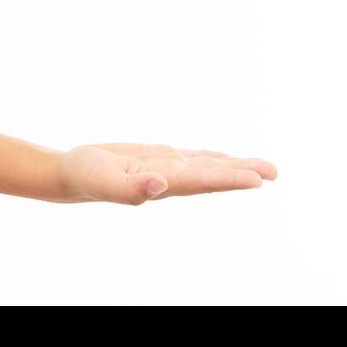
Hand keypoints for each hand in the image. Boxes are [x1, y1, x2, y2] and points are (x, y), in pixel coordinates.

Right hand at [58, 143, 277, 204]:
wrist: (73, 174)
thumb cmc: (85, 177)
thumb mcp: (104, 181)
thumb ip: (132, 187)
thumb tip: (160, 184)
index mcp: (162, 184)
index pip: (202, 182)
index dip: (229, 179)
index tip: (257, 180)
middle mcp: (171, 179)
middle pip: (213, 175)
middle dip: (242, 173)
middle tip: (274, 171)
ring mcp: (167, 169)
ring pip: (207, 166)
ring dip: (235, 167)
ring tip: (265, 169)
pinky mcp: (160, 158)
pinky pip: (194, 158)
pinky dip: (214, 159)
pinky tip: (227, 160)